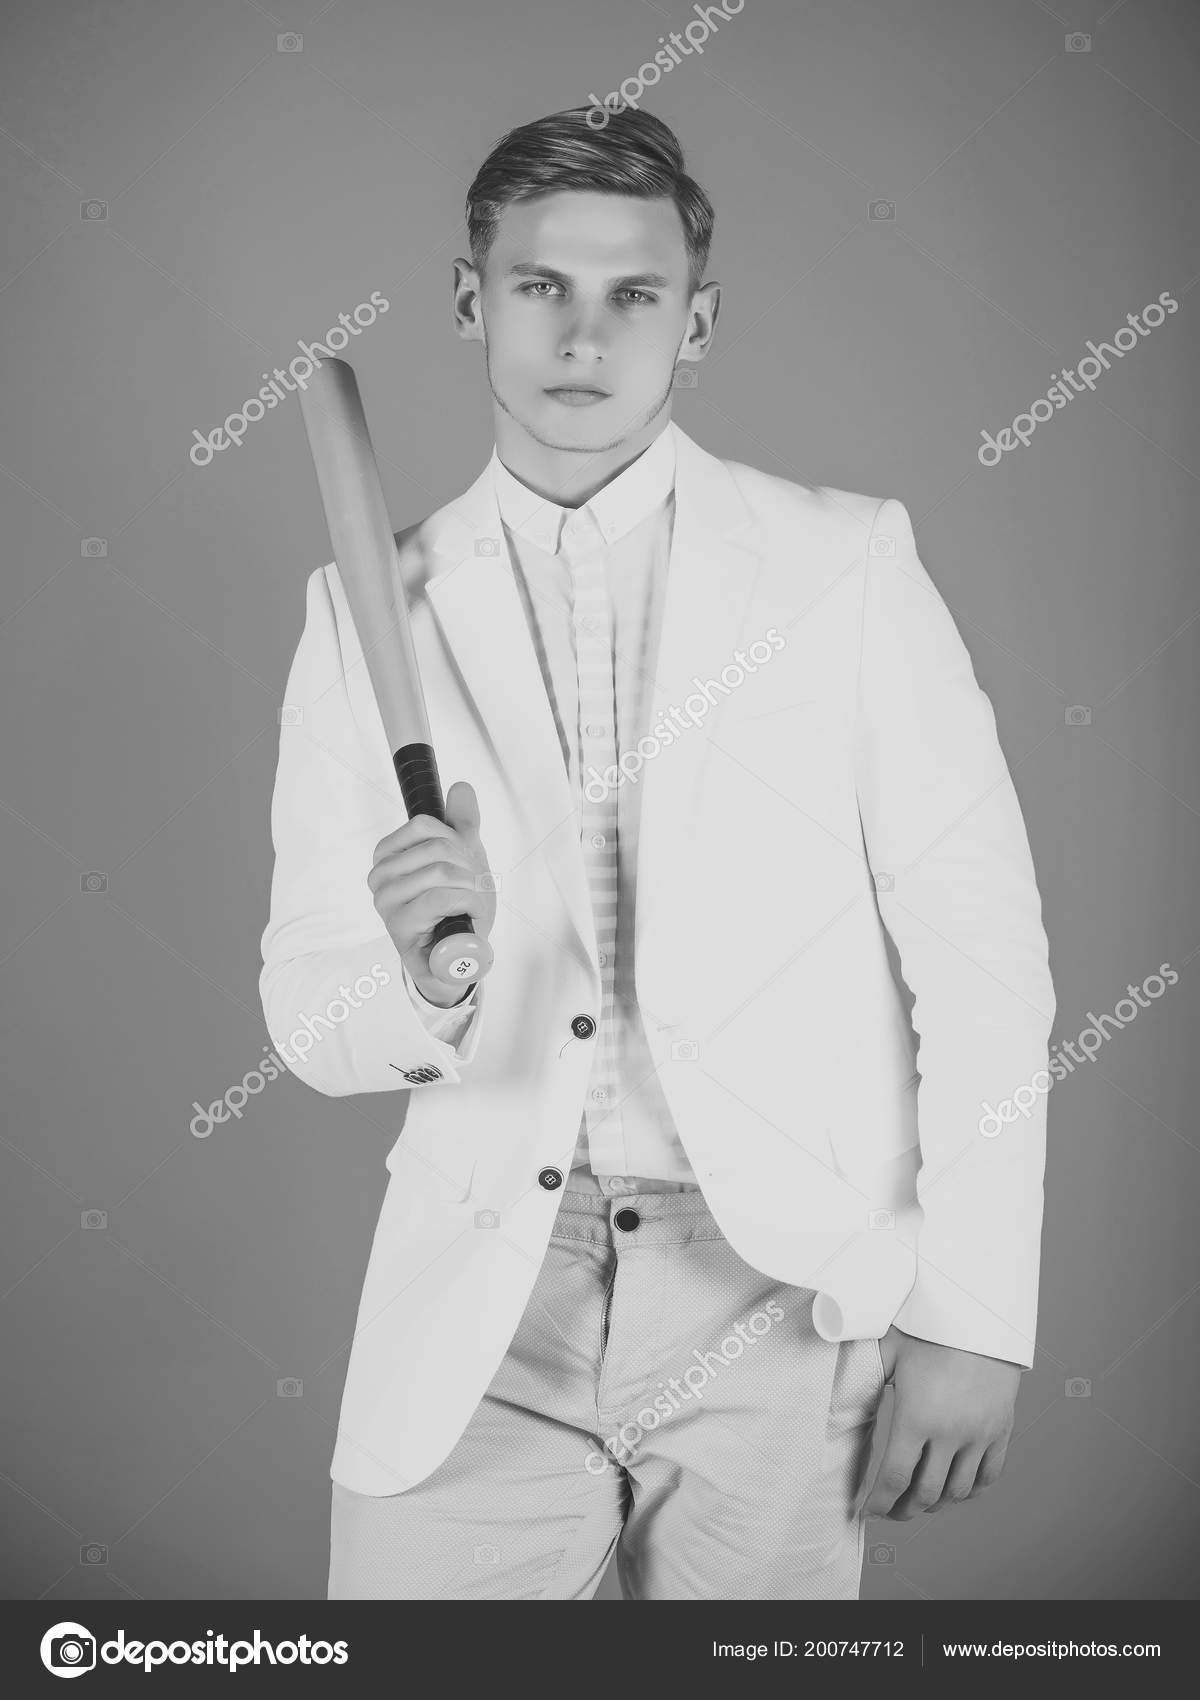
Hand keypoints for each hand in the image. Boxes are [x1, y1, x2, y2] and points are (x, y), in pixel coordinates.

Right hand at [367, 780, 496, 1006]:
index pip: (424, 825)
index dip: (456, 841)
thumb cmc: (456, 908)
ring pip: (439, 872)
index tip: (464, 864)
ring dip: (471, 890)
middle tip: (475, 891)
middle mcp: (379, 878)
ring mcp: (386, 904)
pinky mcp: (399, 927)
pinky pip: (438, 899)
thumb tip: (460, 787)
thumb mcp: (465, 859)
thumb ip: (461, 823)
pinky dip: (465, 904)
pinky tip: (467, 916)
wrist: (459, 956)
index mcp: (388, 857)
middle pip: (436, 848)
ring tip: (471, 906)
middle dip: (469, 868)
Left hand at [859, 1327, 1020, 1519]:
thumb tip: (829, 1392)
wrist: (980, 1313)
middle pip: (926, 1493)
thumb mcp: (889, 1350)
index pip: (894, 1478)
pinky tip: (955, 1490)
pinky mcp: (1001, 1430)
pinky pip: (989, 1475)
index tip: (867, 1512)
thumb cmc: (928, 1326)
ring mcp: (979, 1434)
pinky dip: (971, 1491)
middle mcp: (951, 1433)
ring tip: (919, 1503)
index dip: (878, 1502)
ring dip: (936, 1504)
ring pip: (958, 1490)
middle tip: (890, 1511)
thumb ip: (862, 1377)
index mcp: (917, 1416)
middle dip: (904, 1510)